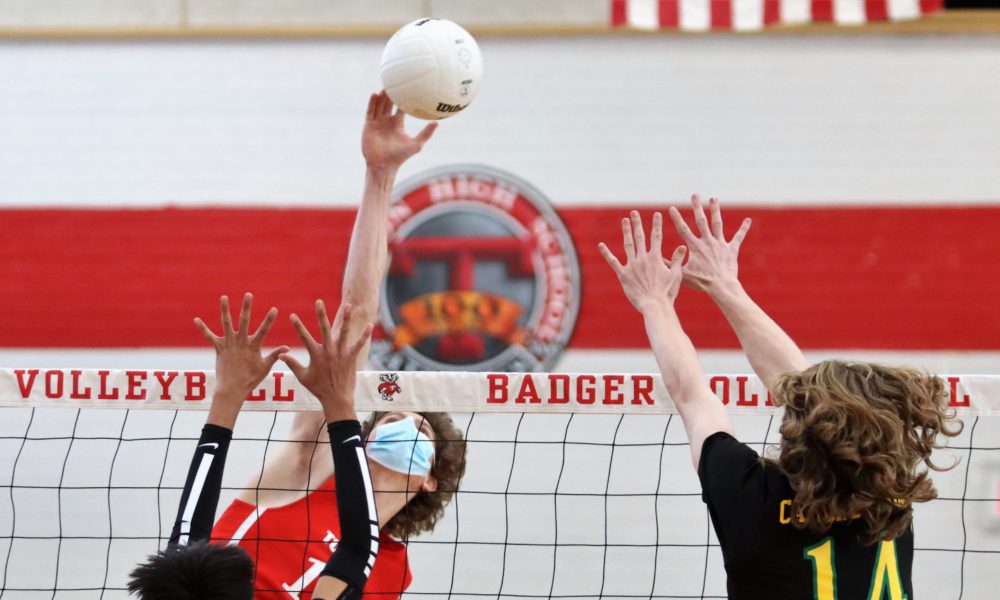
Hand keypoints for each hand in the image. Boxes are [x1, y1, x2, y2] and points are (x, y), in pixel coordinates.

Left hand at [194, 293, 288, 426]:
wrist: (231, 389)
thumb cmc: (250, 379)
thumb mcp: (265, 367)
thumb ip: (275, 355)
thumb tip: (287, 347)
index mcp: (253, 346)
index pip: (263, 330)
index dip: (269, 319)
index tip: (274, 309)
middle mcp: (240, 342)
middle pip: (244, 321)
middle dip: (246, 307)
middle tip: (248, 295)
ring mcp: (228, 344)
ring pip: (226, 323)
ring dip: (225, 310)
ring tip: (224, 297)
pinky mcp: (219, 348)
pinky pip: (209, 336)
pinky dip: (202, 328)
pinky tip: (196, 319)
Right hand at [280, 301, 373, 421]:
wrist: (336, 398)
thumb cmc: (318, 389)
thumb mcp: (303, 377)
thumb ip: (292, 364)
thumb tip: (281, 354)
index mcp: (315, 354)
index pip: (304, 337)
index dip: (297, 326)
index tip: (292, 315)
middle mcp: (328, 351)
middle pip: (324, 329)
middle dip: (321, 314)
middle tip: (318, 302)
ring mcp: (341, 353)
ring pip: (344, 332)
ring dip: (346, 318)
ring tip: (348, 305)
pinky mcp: (351, 357)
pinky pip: (359, 344)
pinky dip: (365, 335)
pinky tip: (370, 325)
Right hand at [362, 90, 436, 170]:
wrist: (384, 165)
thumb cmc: (400, 156)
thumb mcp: (416, 144)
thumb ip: (426, 133)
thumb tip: (437, 122)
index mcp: (397, 124)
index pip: (400, 108)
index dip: (403, 98)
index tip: (408, 88)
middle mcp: (386, 121)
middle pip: (388, 104)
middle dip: (391, 93)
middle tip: (396, 81)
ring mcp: (377, 123)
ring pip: (379, 105)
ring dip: (382, 96)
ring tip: (386, 85)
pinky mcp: (368, 125)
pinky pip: (370, 112)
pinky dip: (372, 103)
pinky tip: (375, 94)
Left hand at [599, 211, 686, 313]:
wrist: (655, 306)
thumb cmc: (667, 292)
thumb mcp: (675, 275)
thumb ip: (676, 260)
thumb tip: (682, 246)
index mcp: (656, 258)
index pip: (656, 237)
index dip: (656, 225)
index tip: (656, 214)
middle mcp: (643, 259)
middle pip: (640, 237)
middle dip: (637, 223)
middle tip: (634, 212)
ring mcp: (632, 266)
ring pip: (628, 245)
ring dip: (626, 232)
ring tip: (624, 221)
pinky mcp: (623, 275)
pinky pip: (613, 262)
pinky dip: (606, 253)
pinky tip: (601, 245)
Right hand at [668, 195, 750, 292]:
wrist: (721, 286)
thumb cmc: (702, 282)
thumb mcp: (682, 274)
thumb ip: (671, 264)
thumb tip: (658, 257)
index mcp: (695, 247)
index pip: (684, 229)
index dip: (677, 218)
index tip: (672, 208)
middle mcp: (708, 242)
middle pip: (701, 221)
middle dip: (697, 207)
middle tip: (694, 195)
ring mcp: (720, 244)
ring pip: (717, 224)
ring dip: (715, 210)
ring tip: (713, 199)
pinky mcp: (731, 250)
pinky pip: (738, 237)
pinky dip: (743, 229)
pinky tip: (748, 220)